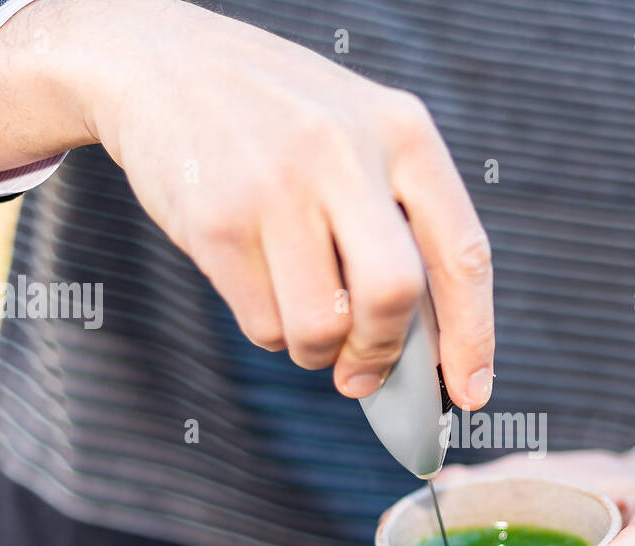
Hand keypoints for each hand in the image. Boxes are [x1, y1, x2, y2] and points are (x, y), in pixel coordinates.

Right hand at [0, 0, 494, 407]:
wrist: (161, 63)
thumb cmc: (280, 119)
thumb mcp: (361, 137)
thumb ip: (402, 223)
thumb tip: (431, 350)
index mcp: (403, 131)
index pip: (462, 254)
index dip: (473, 337)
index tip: (470, 393)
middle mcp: (345, 153)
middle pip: (394, 296)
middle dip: (383, 352)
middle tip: (364, 371)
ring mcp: (277, 185)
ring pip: (322, 326)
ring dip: (316, 351)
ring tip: (304, 317)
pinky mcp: (217, 221)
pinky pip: (264, 323)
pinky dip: (271, 330)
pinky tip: (261, 286)